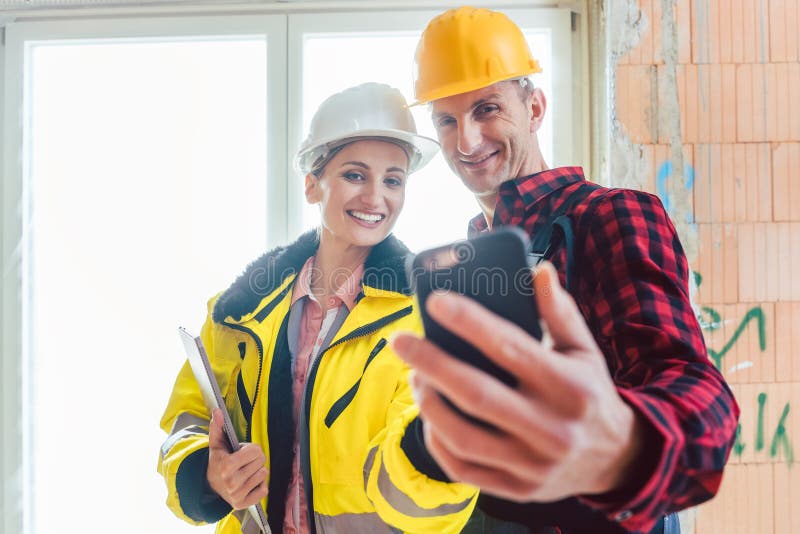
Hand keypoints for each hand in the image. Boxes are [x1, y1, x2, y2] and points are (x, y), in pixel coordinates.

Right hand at [206, 408, 268, 508]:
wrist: (210, 484)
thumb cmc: (218, 461)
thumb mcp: (216, 444)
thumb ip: (217, 427)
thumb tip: (217, 411)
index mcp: (226, 466)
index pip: (255, 451)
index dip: (252, 448)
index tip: (243, 450)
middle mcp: (231, 482)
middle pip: (261, 462)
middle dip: (255, 458)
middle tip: (245, 461)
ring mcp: (237, 495)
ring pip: (263, 475)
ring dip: (257, 470)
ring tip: (245, 470)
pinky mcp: (243, 504)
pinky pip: (264, 490)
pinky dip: (259, 485)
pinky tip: (249, 482)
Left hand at [391, 261, 643, 501]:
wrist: (615, 460)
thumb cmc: (589, 393)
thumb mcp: (584, 350)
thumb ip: (560, 312)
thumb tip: (539, 270)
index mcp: (570, 386)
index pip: (510, 348)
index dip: (469, 322)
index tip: (435, 301)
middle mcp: (552, 428)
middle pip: (476, 394)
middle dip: (430, 363)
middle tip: (400, 340)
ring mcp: (533, 464)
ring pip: (463, 435)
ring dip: (428, 402)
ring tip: (415, 375)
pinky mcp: (517, 489)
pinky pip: (463, 468)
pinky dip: (436, 441)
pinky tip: (429, 414)